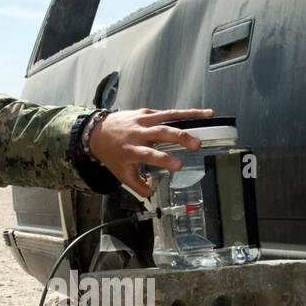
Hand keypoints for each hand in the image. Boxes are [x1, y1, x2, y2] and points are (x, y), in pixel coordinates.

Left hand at [87, 108, 215, 197]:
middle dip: (181, 137)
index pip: (150, 155)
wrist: (97, 132)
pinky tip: (200, 113)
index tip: (179, 165)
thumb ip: (137, 185)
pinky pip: (167, 112)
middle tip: (196, 144)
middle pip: (161, 132)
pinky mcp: (147, 112)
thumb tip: (151, 194)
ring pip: (168, 116)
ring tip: (207, 117)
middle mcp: (138, 133)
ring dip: (189, 116)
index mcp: (131, 150)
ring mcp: (143, 120)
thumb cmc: (111, 153)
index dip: (164, 159)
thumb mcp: (120, 173)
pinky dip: (185, 112)